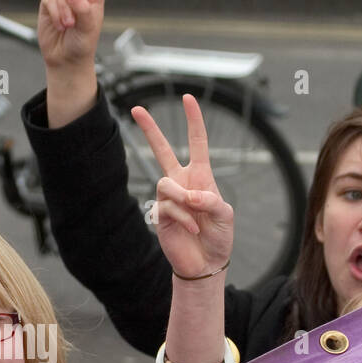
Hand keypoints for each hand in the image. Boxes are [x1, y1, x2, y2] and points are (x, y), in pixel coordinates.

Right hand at [131, 95, 233, 277]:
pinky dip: (184, 219)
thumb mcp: (225, 215)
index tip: (187, 99)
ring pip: (165, 182)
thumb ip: (210, 200)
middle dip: (150, 129)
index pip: (197, 143)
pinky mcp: (160, 215)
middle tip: (136, 109)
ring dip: (184, 200)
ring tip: (196, 219)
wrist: (206, 263)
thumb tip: (189, 195)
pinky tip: (192, 230)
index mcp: (200, 177)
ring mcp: (169, 198)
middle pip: (162, 150)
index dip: (193, 121)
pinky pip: (167, 207)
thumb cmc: (219, 236)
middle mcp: (181, 183)